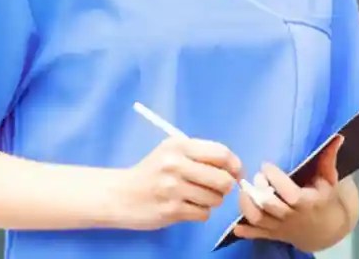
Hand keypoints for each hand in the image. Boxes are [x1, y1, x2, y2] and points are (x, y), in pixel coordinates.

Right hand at [120, 136, 242, 229]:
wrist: (121, 194)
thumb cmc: (153, 171)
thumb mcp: (172, 151)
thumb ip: (201, 154)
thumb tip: (235, 168)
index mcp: (179, 145)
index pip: (221, 154)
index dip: (235, 165)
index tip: (236, 173)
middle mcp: (176, 165)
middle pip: (223, 179)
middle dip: (225, 186)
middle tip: (217, 188)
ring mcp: (173, 189)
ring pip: (215, 199)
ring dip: (212, 201)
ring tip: (197, 196)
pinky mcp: (171, 210)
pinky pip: (203, 214)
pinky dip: (200, 212)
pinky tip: (187, 206)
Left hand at [233, 135, 350, 250]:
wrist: (326, 230)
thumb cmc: (325, 199)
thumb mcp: (329, 180)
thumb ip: (328, 159)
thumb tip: (337, 137)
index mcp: (307, 202)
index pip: (289, 193)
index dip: (275, 178)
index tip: (266, 165)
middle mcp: (293, 216)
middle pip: (270, 205)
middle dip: (260, 189)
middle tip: (256, 177)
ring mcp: (282, 227)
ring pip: (259, 219)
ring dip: (247, 205)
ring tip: (244, 191)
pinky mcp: (274, 234)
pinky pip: (256, 234)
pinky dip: (245, 230)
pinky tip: (237, 223)